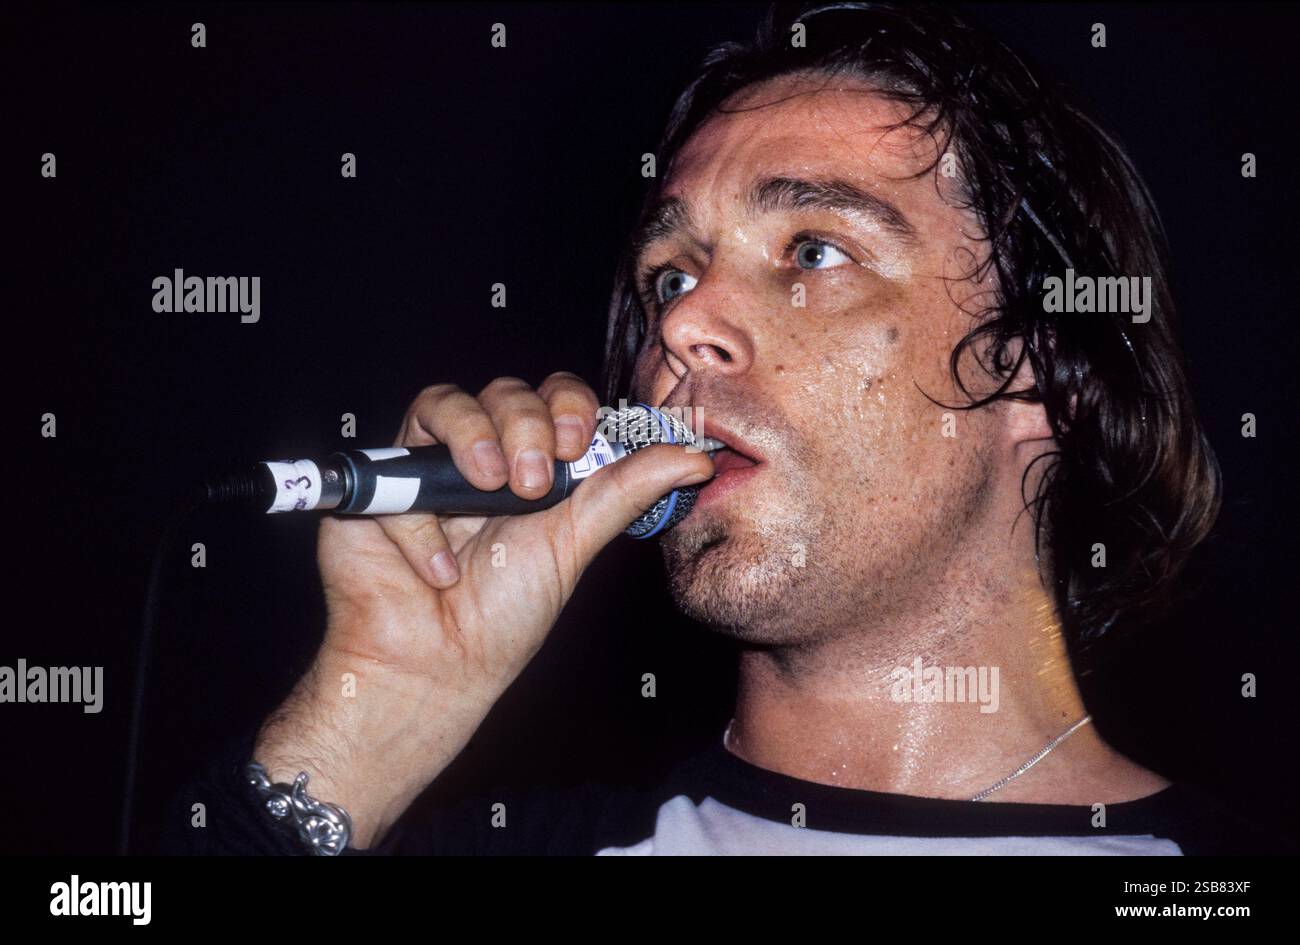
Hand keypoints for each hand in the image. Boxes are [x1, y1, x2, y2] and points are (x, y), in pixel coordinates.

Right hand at [255, 373, 712, 845]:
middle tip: (534, 480)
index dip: (567, 405)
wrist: (436, 669)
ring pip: (444, 403)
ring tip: (487, 490)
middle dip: (525, 425)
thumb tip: (695, 454)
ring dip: (473, 439)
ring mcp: (426, 469)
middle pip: (503, 391)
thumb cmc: (503, 613)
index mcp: (533, 464)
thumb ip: (626, 491)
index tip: (578, 442)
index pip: (553, 397)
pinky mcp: (376, 490)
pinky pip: (394, 467)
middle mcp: (481, 457)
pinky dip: (421, 522)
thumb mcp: (573, 544)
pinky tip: (441, 569)